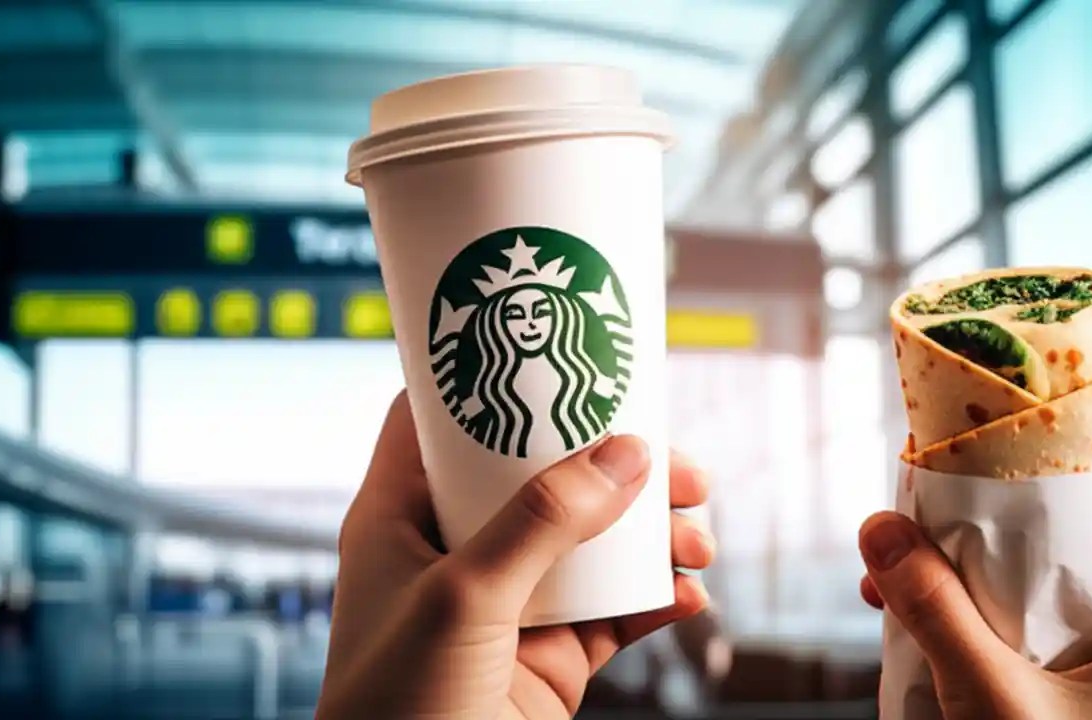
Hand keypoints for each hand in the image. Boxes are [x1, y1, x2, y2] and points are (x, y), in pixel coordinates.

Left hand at [316, 392, 714, 719]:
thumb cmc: (395, 711)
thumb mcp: (463, 599)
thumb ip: (542, 523)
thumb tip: (626, 454)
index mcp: (401, 518)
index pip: (442, 423)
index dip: (494, 381)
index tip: (561, 357)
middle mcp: (454, 551)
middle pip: (542, 476)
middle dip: (614, 466)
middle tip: (679, 469)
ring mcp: (506, 604)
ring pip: (589, 543)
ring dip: (649, 536)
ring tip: (695, 542)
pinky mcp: (547, 656)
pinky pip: (613, 612)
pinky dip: (654, 600)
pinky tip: (685, 598)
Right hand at [857, 477, 1091, 718]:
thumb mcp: (992, 701)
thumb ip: (936, 614)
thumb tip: (876, 527)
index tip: (1034, 444)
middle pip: (1089, 550)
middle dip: (1010, 518)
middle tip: (948, 491)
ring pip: (1038, 596)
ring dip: (969, 571)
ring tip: (904, 558)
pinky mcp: (1050, 707)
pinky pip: (1009, 639)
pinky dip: (960, 618)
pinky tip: (907, 618)